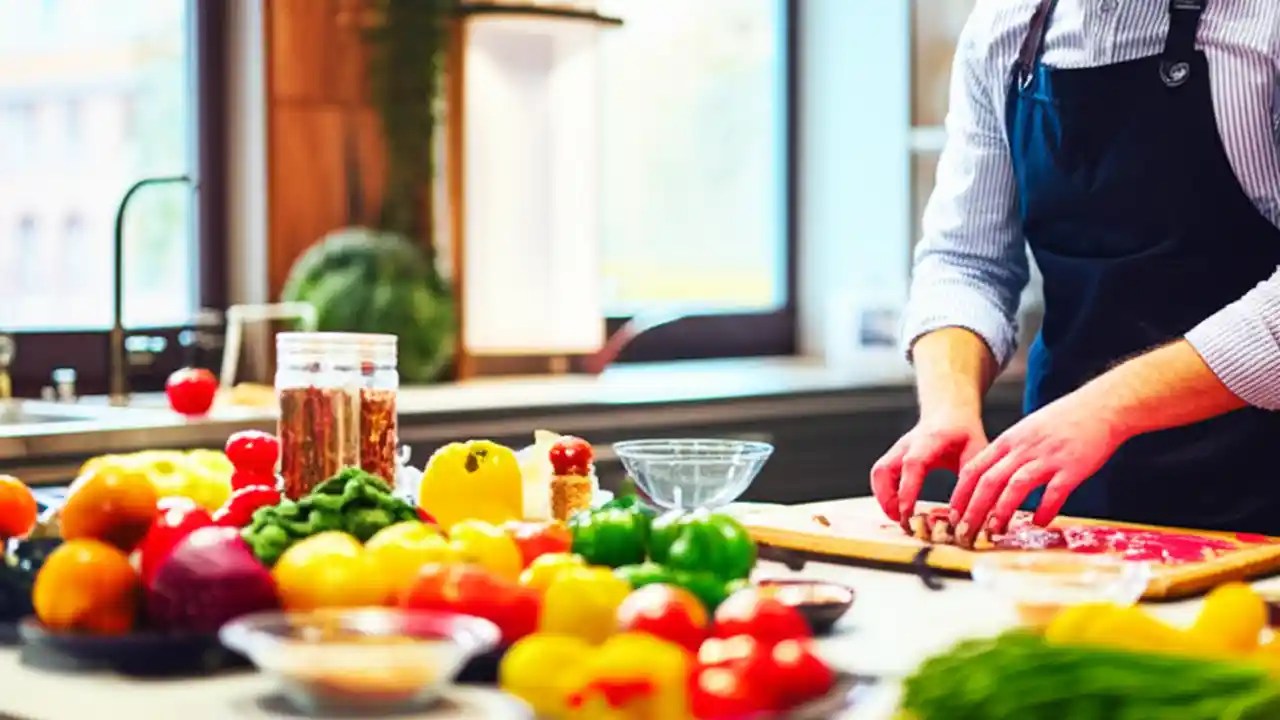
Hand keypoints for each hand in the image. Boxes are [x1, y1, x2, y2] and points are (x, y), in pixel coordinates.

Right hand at [870, 411, 987, 524]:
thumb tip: (966, 511)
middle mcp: (907, 444)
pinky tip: (898, 509)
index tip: (906, 513)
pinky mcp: (892, 457)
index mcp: (930, 441)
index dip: (907, 490)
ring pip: (878, 474)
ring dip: (884, 499)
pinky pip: (880, 476)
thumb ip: (971, 478)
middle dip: (887, 499)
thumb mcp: (977, 451)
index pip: (912, 464)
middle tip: (901, 521)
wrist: (949, 412)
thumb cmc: (963, 432)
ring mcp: (896, 450)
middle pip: (883, 470)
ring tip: (899, 518)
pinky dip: (885, 495)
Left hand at [950, 390, 1127, 544]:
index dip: (960, 495)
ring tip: (995, 531)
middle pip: (988, 481)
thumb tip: (990, 479)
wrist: (1102, 406)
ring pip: (1015, 487)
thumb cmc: (1064, 420)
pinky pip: (1055, 493)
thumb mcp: (1026, 429)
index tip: (952, 515)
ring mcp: (1048, 458)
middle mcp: (1023, 449)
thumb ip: (1009, 452)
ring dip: (1001, 512)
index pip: (973, 469)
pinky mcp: (1073, 467)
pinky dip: (1045, 510)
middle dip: (973, 510)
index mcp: (1009, 440)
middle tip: (965, 533)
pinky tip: (1039, 522)